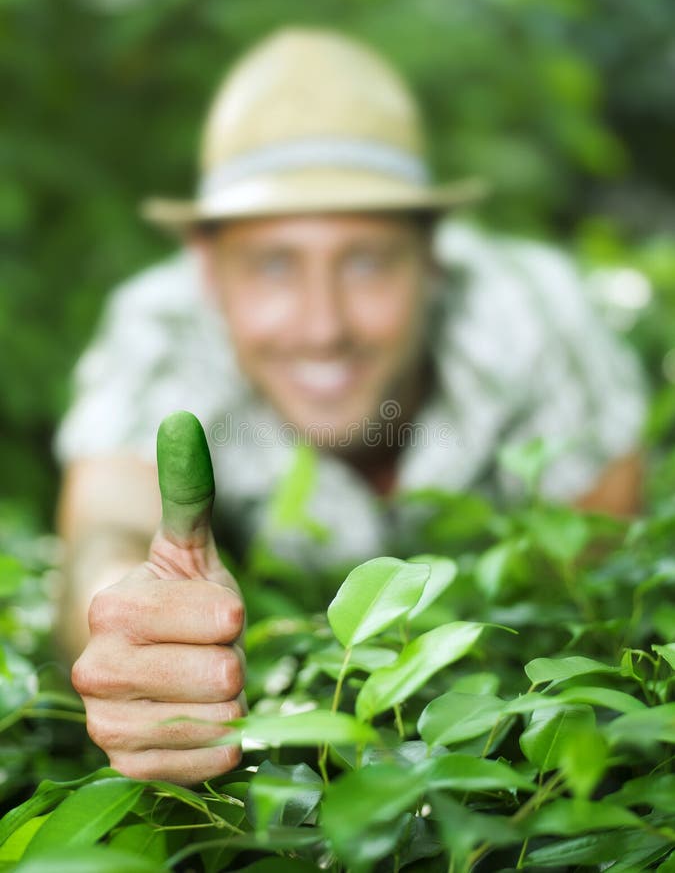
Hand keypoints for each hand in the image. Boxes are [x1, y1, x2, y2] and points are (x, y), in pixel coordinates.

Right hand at [71, 411, 244, 784]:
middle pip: (222, 674)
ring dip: (230, 701)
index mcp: (111, 607)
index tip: (216, 610)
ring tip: (203, 682)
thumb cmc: (175, 596)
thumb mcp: (186, 544)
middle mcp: (96, 669)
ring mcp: (106, 724)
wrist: (144, 655)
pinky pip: (207, 763)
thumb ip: (188, 492)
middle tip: (209, 650)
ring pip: (218, 721)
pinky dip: (224, 743)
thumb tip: (183, 424)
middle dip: (232, 658)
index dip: (231, 611)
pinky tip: (208, 719)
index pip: (220, 616)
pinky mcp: (129, 767)